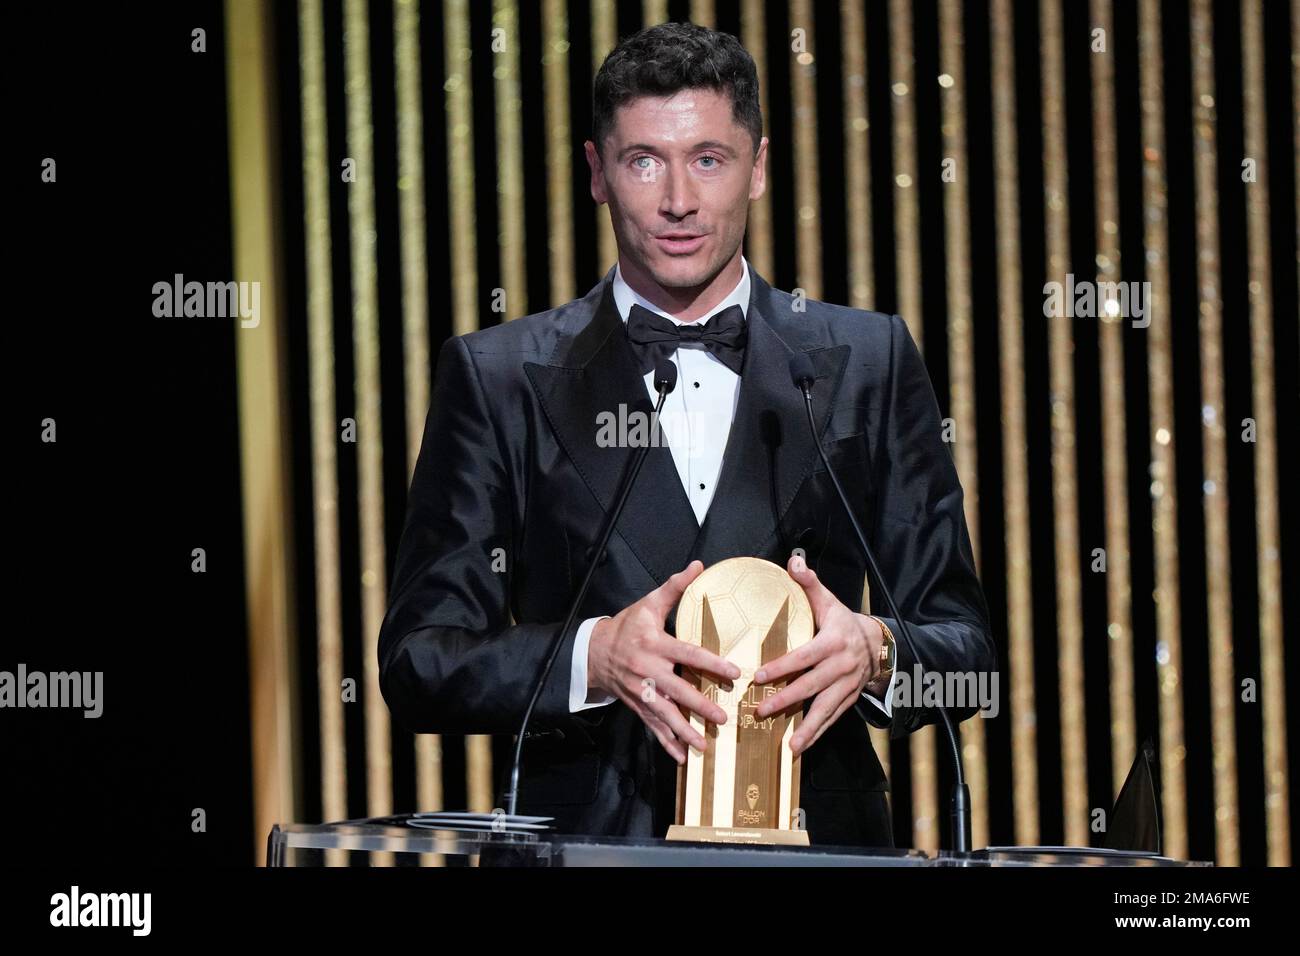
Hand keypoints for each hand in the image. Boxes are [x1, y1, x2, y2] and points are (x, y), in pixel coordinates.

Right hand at [586, 560, 741, 763]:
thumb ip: (674, 587)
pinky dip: (666, 743)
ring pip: (664, 714)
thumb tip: (698, 566)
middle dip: (699, 705)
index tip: (733, 673)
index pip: (688, 654)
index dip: (711, 663)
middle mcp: (648, 670)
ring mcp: (641, 691)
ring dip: (684, 731)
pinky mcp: (636, 705)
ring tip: (704, 745)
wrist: (592, 651)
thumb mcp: (648, 604)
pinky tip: (681, 757)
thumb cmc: (627, 626)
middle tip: (722, 717)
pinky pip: (652, 726)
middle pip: (677, 690)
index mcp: (654, 644)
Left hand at [752, 553, 884, 754]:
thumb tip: (793, 562)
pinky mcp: (849, 700)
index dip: (782, 667)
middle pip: (812, 686)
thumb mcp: (829, 600)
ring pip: (825, 709)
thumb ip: (809, 583)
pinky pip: (832, 719)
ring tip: (789, 745)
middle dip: (786, 701)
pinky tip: (800, 747)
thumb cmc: (842, 621)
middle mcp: (842, 667)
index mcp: (834, 642)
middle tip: (760, 711)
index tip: (759, 677)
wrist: (877, 644)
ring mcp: (847, 686)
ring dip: (807, 728)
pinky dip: (817, 733)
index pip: (804, 657)